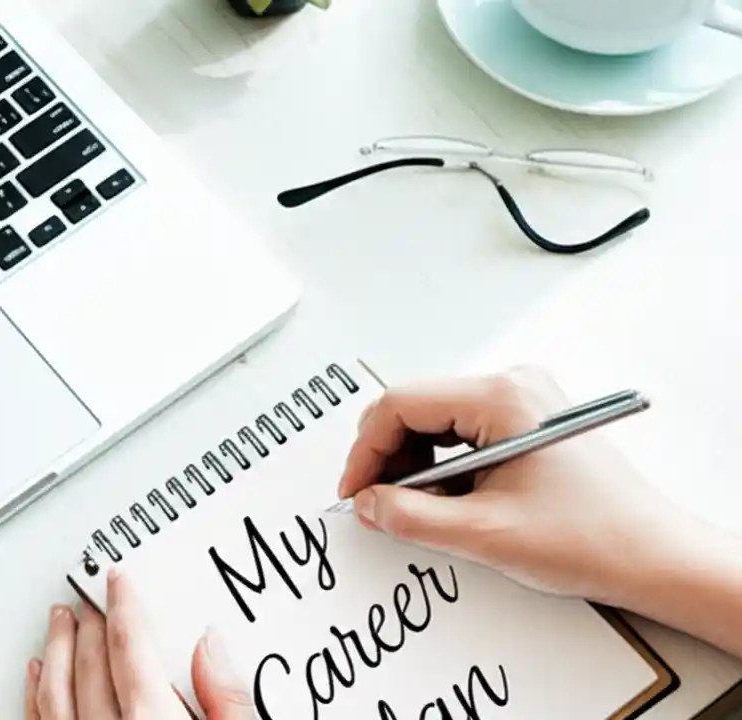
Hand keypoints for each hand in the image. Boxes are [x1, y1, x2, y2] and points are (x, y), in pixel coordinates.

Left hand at [26, 568, 253, 719]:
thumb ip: (228, 702)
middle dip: (91, 624)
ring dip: (57, 650)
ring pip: (55, 694)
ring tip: (59, 622)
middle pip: (90, 667)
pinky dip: (35, 695)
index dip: (124, 607)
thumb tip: (210, 648)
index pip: (131, 650)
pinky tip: (38, 675)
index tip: (117, 579)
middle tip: (91, 597)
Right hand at [336, 367, 691, 607]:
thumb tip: (370, 503)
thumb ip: (411, 516)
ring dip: (414, 466)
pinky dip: (441, 468)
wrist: (652, 556)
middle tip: (377, 503)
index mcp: (501, 397)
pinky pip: (461, 435)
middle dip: (388, 459)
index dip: (366, 451)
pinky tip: (446, 502)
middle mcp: (512, 387)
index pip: (401, 404)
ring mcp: (521, 402)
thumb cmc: (593, 536)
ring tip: (415, 509)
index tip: (355, 490)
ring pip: (436, 423)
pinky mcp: (525, 423)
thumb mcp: (484, 533)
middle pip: (416, 409)